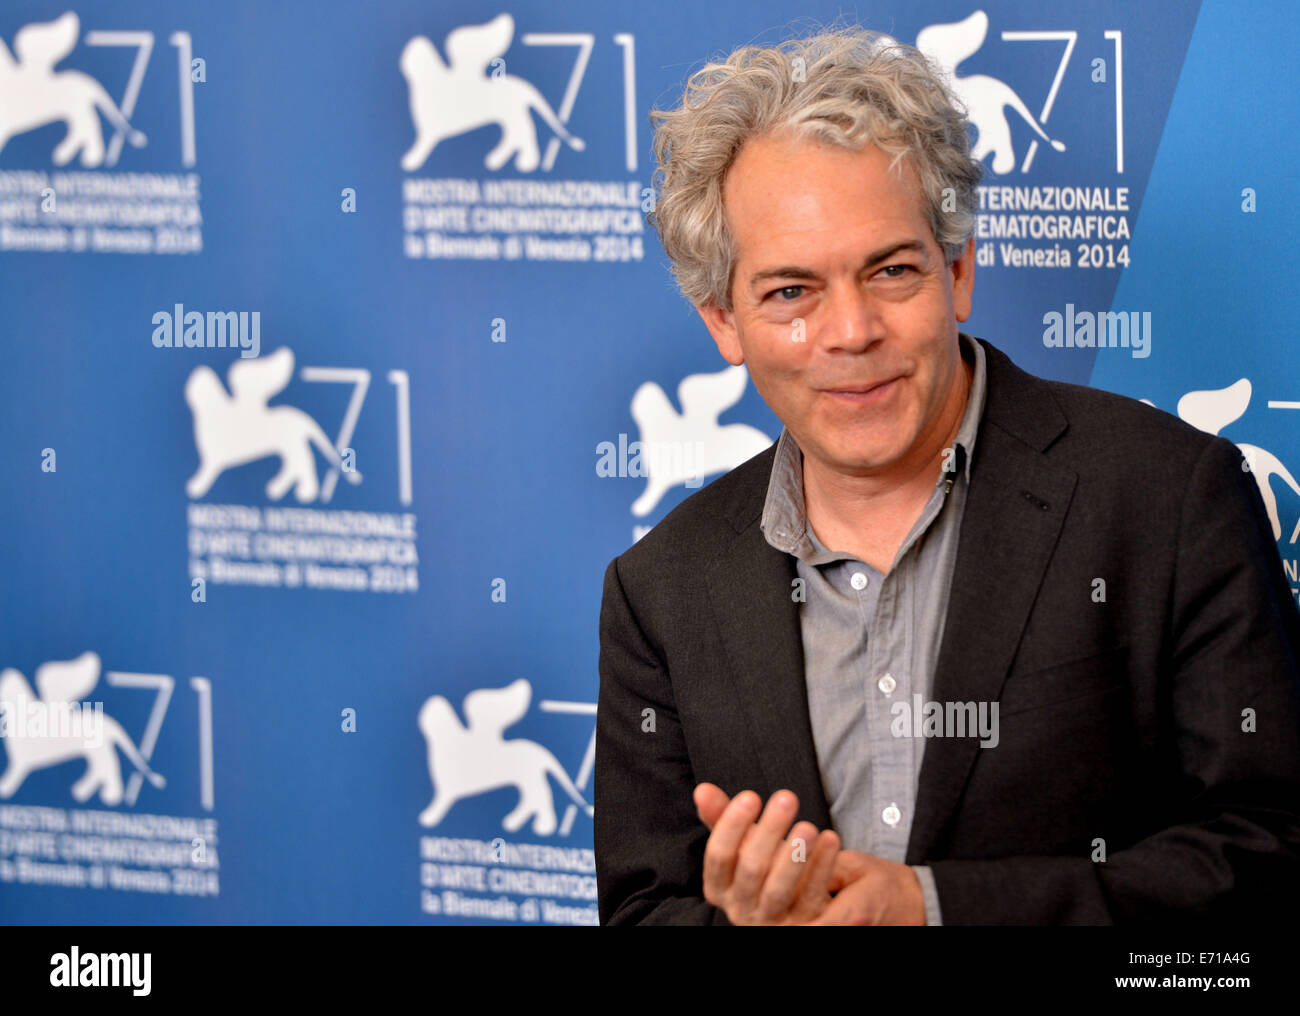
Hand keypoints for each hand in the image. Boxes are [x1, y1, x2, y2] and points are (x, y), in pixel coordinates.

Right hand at [695, 784, 927, 924]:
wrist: (790, 909)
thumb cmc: (762, 868)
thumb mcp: (739, 844)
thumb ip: (721, 818)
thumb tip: (702, 790)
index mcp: (720, 888)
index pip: (718, 856)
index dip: (732, 825)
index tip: (751, 796)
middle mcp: (741, 909)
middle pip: (750, 870)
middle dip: (769, 832)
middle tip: (787, 797)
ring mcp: (772, 922)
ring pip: (778, 891)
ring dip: (794, 856)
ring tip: (809, 826)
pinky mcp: (803, 926)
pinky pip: (812, 899)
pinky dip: (822, 868)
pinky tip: (830, 840)